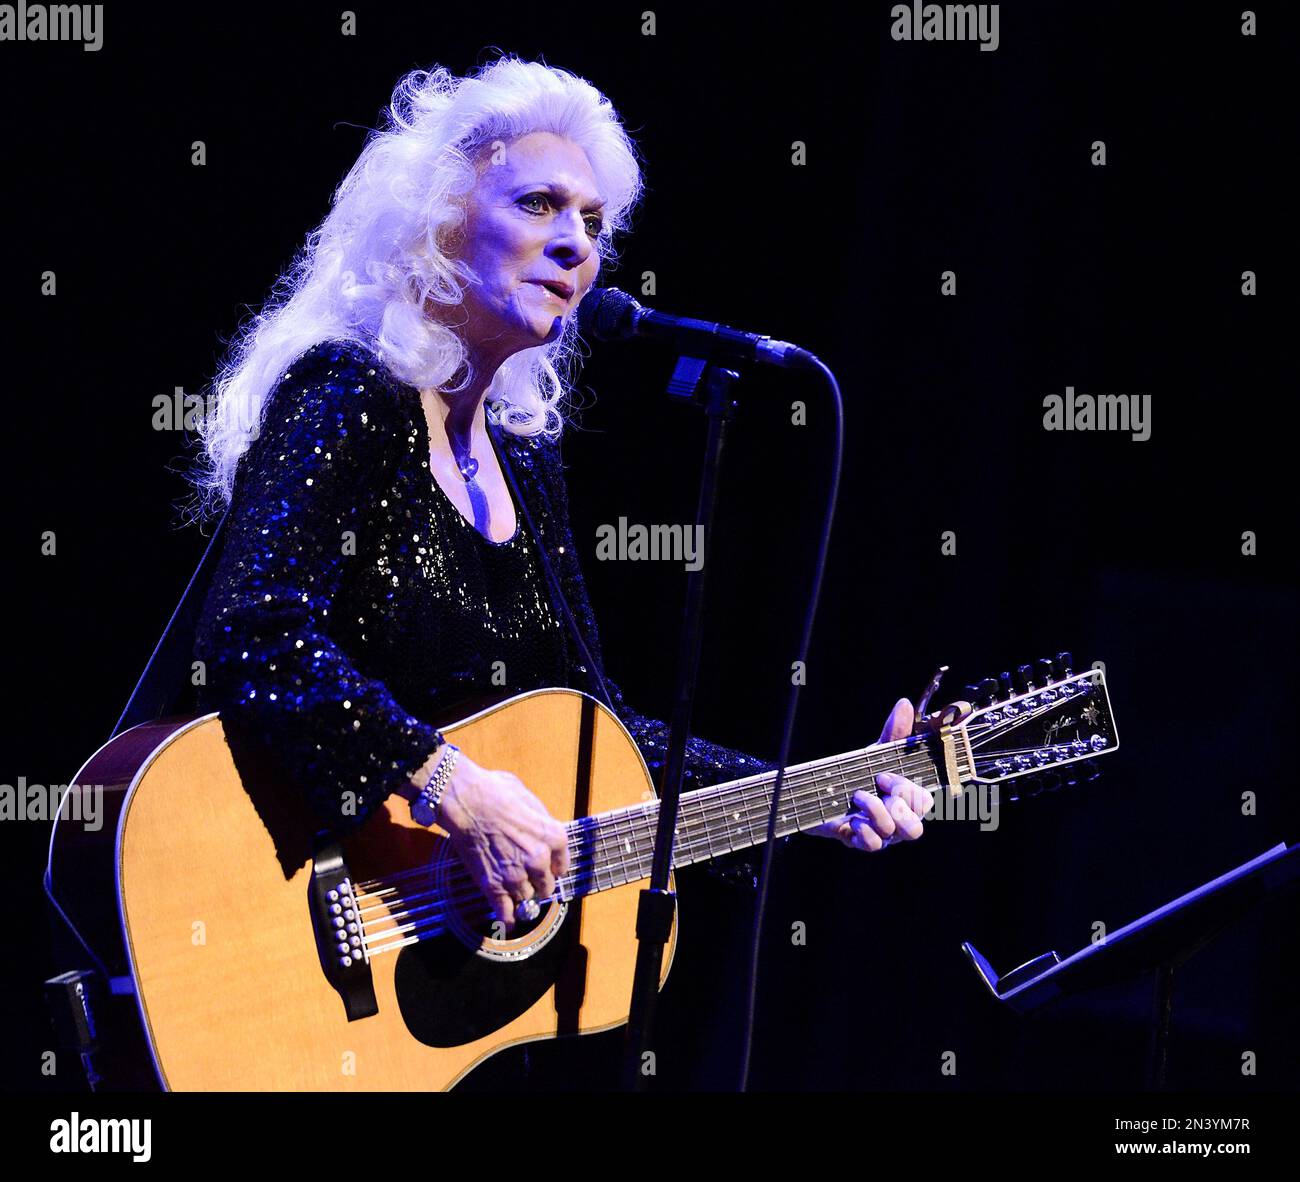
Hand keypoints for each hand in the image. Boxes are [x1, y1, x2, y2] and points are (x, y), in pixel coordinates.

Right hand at [412, 749, 569, 931]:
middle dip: (537, 883)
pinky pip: (505, 913)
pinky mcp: (494, 886)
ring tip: (510, 889)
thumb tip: (541, 829)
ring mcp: (517, 876)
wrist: (466, 801)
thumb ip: (541, 821)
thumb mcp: (531, 799)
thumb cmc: (496, 792)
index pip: (562, 866)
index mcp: (555, 838)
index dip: (552, 867)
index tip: (545, 869)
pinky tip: (507, 922)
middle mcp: (540, 860)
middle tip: (526, 877)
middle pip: (546, 887)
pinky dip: (507, 919)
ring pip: (526, 899)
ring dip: (519, 895)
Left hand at [807, 697, 966, 851]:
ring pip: (894, 835)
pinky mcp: (860, 841)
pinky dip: (863, 830)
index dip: (911, 792)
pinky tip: (851, 819)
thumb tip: (905, 705)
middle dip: (898, 804)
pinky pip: (872, 845)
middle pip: (916, 828)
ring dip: (875, 811)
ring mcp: (881, 835)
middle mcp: (897, 821)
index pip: (926, 803)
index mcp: (906, 801)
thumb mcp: (875, 753)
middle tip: (877, 783)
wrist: (821, 791)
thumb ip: (893, 732)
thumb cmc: (857, 774)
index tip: (886, 774)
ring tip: (857, 795)